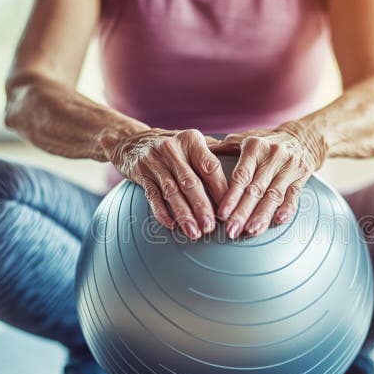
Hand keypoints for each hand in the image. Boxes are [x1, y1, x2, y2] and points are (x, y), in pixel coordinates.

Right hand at [106, 128, 227, 238]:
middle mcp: (173, 149)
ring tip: (194, 233)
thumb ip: (214, 155)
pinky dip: (162, 212)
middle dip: (202, 207)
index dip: (220, 189)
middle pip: (191, 183)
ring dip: (184, 215)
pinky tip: (172, 226)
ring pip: (172, 192)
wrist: (132, 140)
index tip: (229, 210)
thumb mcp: (192, 142)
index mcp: (191, 140)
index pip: (210, 167)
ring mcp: (155, 162)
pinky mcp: (140, 173)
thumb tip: (241, 176)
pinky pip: (152, 196)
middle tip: (211, 228)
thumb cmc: (173, 146)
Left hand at [211, 123, 323, 238]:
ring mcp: (289, 167)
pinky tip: (279, 220)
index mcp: (255, 147)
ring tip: (251, 231)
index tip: (222, 214)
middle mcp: (273, 156)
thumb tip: (199, 151)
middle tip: (232, 230)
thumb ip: (223, 147)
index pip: (241, 176)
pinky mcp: (302, 176)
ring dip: (262, 215)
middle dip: (243, 212)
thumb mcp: (245, 139)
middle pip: (256, 189)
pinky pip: (294, 195)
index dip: (232, 196)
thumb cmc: (266, 142)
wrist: (302, 137)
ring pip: (274, 195)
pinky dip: (287, 209)